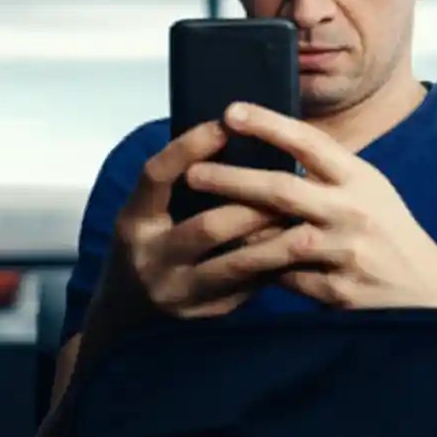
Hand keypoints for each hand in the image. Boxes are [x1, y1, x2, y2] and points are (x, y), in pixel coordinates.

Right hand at [92, 120, 297, 327]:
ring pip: (233, 266)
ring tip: (309, 229)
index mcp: (133, 221)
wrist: (127, 306)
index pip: (156, 177)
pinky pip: (245, 289)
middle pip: (206, 228)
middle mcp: (150, 258)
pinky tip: (299, 257)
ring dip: (274, 245)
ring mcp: (177, 291)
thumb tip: (230, 134)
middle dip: (251, 206)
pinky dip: (273, 269)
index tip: (224, 125)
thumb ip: (177, 182)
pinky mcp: (203, 312)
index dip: (189, 148)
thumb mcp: (147, 209)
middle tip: (291, 185)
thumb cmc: (148, 239)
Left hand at [183, 102, 436, 318]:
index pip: (310, 142)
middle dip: (233, 180)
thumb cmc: (388, 234)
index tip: (231, 111)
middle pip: (282, 191)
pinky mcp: (336, 290)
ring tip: (199, 222)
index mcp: (360, 179)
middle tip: (193, 172)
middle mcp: (353, 211)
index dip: (268, 124)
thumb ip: (326, 174)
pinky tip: (228, 262)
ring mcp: (344, 252)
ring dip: (236, 231)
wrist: (427, 294)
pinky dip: (256, 270)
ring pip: (277, 240)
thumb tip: (271, 144)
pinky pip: (284, 278)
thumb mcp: (369, 191)